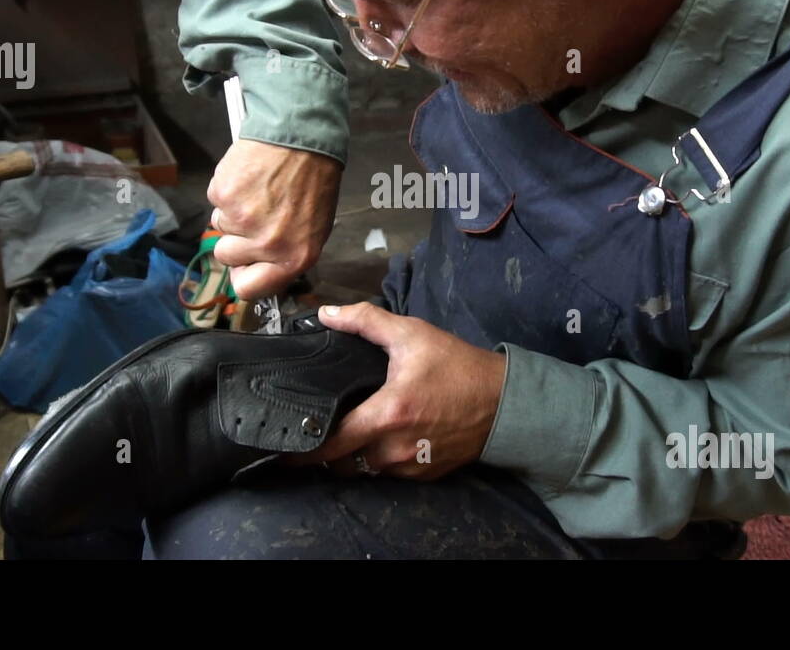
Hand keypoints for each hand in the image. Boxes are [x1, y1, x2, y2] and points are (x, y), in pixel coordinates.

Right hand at [208, 140, 341, 299]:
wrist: (303, 137)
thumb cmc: (313, 182)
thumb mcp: (313, 229)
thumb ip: (284, 257)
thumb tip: (255, 272)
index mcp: (293, 258)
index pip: (248, 289)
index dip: (243, 277)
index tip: (245, 266)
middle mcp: (267, 244)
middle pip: (226, 257)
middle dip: (235, 239)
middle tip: (255, 217)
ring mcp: (242, 220)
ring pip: (219, 227)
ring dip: (232, 213)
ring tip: (258, 193)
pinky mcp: (224, 195)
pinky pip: (215, 203)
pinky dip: (227, 191)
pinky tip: (250, 179)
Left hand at [287, 303, 506, 479]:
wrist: (504, 401)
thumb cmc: (458, 366)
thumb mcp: (412, 335)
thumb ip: (365, 322)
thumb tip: (326, 313)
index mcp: (386, 415)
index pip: (331, 444)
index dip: (304, 449)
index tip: (285, 446)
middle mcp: (394, 448)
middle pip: (342, 464)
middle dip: (328, 452)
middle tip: (320, 431)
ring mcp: (410, 466)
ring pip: (365, 471)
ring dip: (355, 457)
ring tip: (351, 433)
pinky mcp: (425, 475)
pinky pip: (390, 474)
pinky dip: (381, 461)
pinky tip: (384, 439)